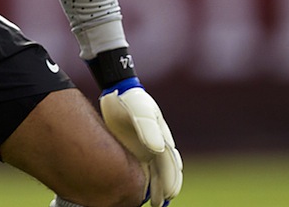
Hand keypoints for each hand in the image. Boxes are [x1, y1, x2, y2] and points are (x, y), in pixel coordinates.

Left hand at [99, 78, 182, 206]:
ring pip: (155, 172)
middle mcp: (157, 146)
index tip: (170, 192)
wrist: (117, 93)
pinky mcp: (132, 151)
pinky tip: (140, 192)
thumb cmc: (132, 102)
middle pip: (166, 170)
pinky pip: (141, 169)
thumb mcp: (141, 112)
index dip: (171, 178)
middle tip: (162, 202)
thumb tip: (158, 150)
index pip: (170, 162)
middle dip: (167, 187)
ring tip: (157, 202)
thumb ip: (149, 130)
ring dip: (158, 187)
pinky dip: (144, 181)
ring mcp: (145, 149)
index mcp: (162, 138)